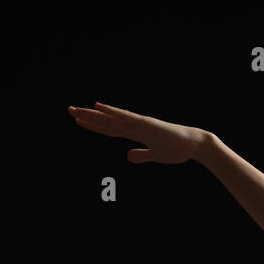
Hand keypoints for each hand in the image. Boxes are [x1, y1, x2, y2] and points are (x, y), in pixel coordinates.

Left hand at [68, 101, 205, 164]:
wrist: (194, 145)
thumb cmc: (177, 149)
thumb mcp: (155, 156)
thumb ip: (142, 155)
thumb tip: (129, 156)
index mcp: (136, 133)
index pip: (110, 129)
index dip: (94, 125)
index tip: (79, 121)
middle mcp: (134, 125)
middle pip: (106, 121)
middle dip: (88, 116)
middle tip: (69, 110)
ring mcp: (139, 124)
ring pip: (111, 119)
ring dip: (93, 114)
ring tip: (76, 110)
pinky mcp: (146, 124)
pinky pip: (126, 118)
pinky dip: (112, 112)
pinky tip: (99, 106)